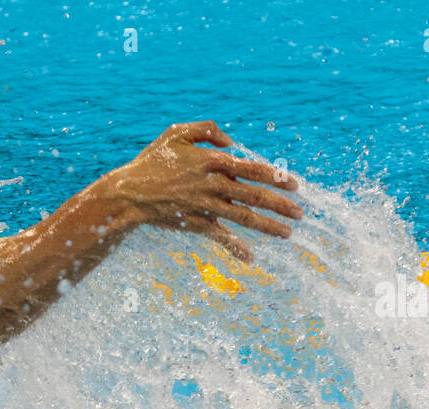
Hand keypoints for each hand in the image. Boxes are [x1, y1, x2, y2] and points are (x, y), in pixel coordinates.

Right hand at [93, 121, 302, 260]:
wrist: (127, 194)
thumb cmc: (151, 161)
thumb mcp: (177, 132)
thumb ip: (208, 130)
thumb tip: (233, 142)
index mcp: (212, 161)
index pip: (254, 169)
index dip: (277, 177)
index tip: (295, 185)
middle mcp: (213, 184)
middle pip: (255, 196)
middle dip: (281, 205)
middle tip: (300, 213)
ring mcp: (205, 206)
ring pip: (244, 217)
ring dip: (269, 226)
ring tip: (288, 233)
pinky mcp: (195, 224)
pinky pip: (221, 237)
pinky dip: (236, 248)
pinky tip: (251, 258)